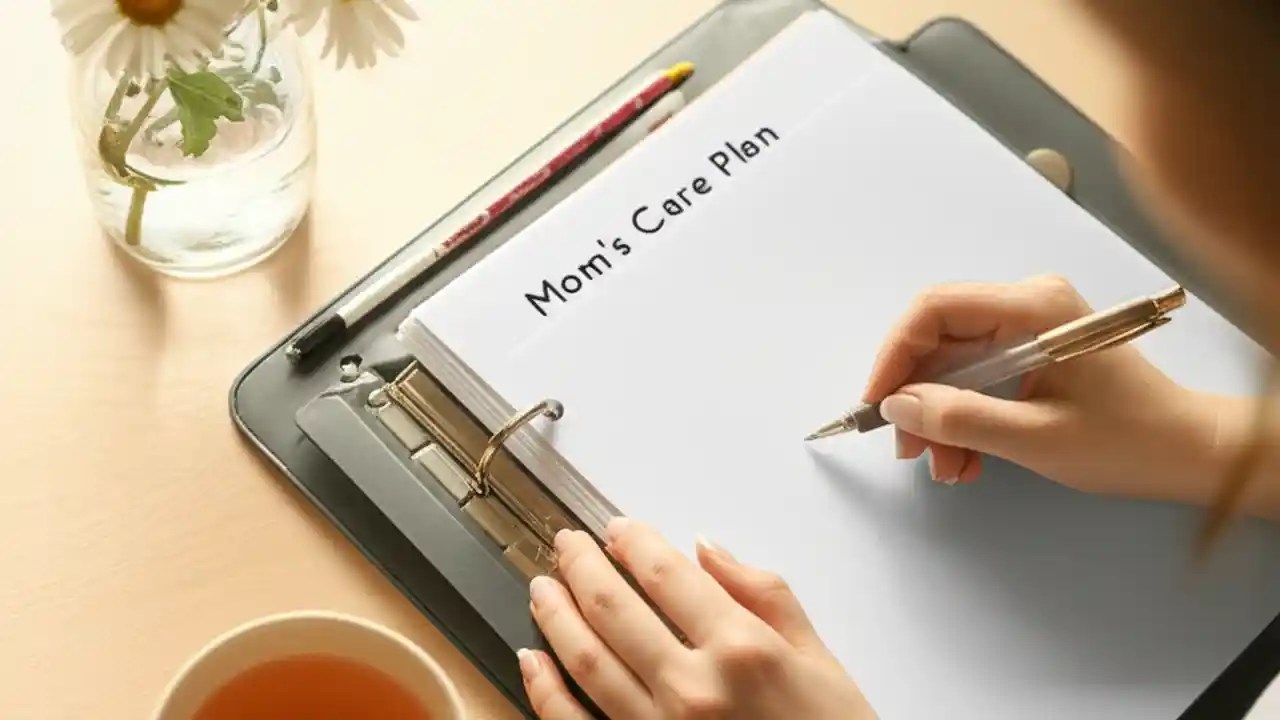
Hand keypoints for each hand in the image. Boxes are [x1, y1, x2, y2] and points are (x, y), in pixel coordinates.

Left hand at [519, 519, 875, 719]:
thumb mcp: (820, 660)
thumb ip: (765, 595)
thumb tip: (710, 550)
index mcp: (742, 649)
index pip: (668, 574)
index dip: (633, 542)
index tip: (618, 530)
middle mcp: (694, 687)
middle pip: (614, 607)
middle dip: (581, 565)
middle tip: (567, 545)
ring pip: (586, 659)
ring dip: (555, 615)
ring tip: (543, 587)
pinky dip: (544, 690)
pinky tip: (532, 660)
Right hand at [863, 275, 1222, 502]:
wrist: (1189, 451)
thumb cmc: (1127, 442)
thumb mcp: (1035, 438)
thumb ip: (960, 419)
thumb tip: (897, 407)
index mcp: (1033, 307)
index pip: (935, 309)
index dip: (894, 356)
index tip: (877, 405)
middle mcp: (1028, 303)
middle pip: (940, 338)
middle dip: (918, 397)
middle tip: (910, 451)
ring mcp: (1032, 324)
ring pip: (955, 362)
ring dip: (941, 415)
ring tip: (947, 468)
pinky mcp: (1035, 348)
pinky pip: (979, 375)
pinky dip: (965, 415)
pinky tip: (969, 458)